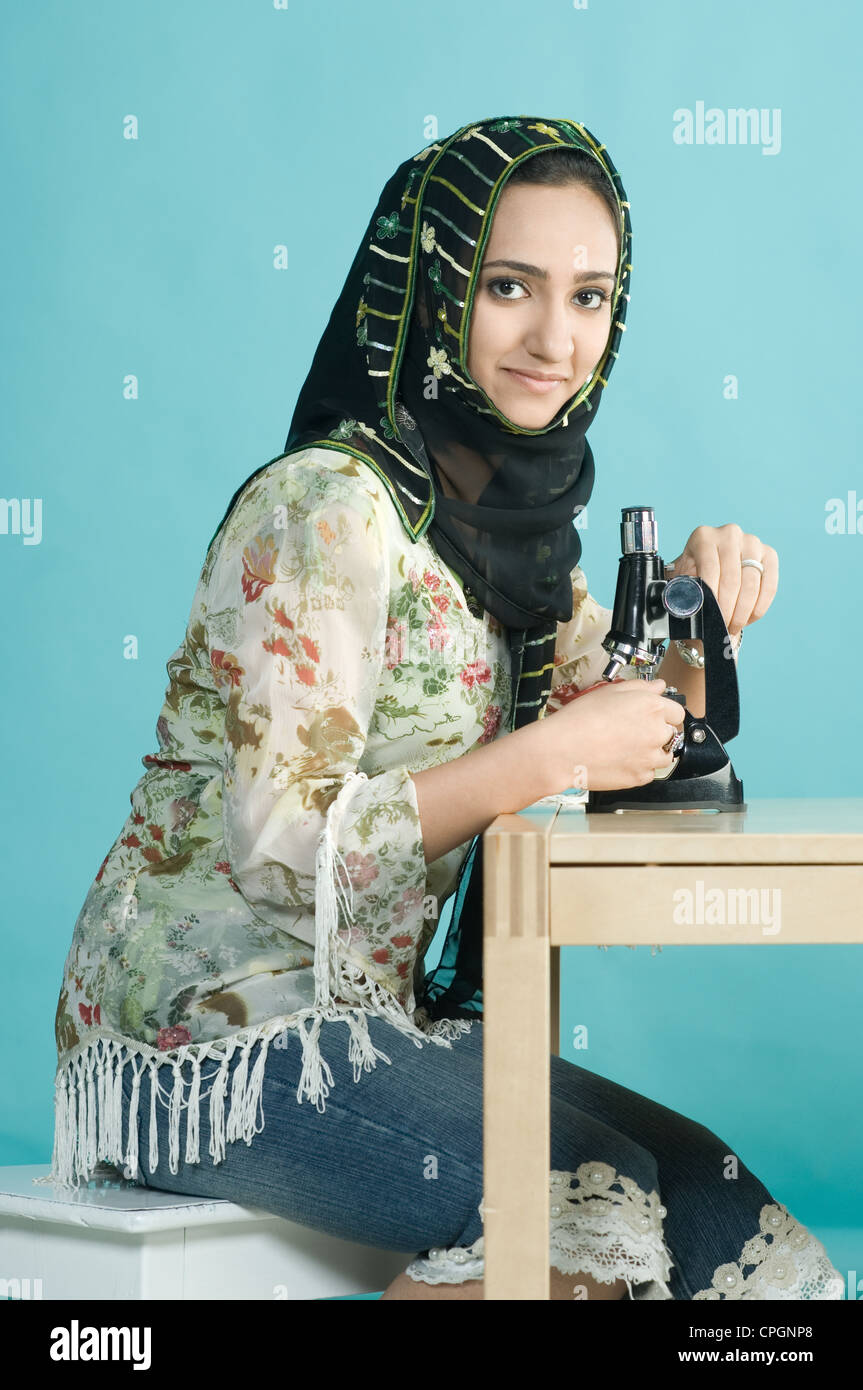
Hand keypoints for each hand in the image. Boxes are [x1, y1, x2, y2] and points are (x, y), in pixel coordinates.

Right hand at [541, 678, 684, 793]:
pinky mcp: (640, 777)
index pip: (677, 712)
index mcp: (652, 707)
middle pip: (671, 734)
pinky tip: (621, 760)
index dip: (664, 714)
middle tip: (634, 732)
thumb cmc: (580, 720)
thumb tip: (657, 686)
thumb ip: (640, 687)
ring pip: (664, 756)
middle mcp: (656, 732)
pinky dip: (639, 768)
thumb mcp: (610, 691)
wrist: (562, 750)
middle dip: (657, 732)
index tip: (654, 717)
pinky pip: (649, 773)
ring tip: (628, 748)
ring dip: (652, 752)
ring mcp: (650, 757)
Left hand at [665, 524, 777, 636]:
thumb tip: (692, 611)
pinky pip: (769, 584)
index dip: (712, 598)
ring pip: (752, 583)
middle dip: (728, 609)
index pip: (710, 570)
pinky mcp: (769, 554)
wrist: (709, 569)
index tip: (711, 618)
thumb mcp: (682, 581)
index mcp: (703, 537)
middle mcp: (729, 534)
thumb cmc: (693, 576)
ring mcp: (751, 542)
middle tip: (723, 627)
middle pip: (732, 579)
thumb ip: (683, 591)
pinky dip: (760, 606)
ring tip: (734, 626)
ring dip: (743, 611)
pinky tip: (749, 618)